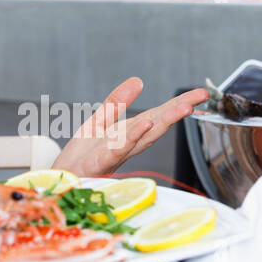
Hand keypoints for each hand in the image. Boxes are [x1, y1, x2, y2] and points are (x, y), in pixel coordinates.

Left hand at [52, 78, 208, 177]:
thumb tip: (138, 80)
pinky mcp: (98, 164)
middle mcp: (127, 145)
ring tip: (183, 108)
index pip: (157, 116)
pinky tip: (146, 124)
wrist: (61, 181)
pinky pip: (118, 149)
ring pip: (144, 138)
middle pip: (157, 125)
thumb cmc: (81, 157)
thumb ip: (117, 101)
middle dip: (180, 111)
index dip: (179, 104)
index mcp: (128, 134)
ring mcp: (114, 155)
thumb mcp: (98, 121)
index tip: (201, 94)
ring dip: (164, 122)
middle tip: (201, 97)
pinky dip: (133, 137)